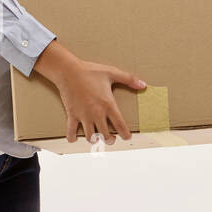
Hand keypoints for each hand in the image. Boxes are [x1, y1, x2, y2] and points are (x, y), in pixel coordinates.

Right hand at [32, 40, 146, 145]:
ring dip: (95, 140)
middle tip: (112, 138)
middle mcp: (96, 113)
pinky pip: (71, 131)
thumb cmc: (90, 71)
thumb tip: (143, 85)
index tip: (127, 136)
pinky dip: (72, 137)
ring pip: (90, 137)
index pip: (120, 125)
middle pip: (106, 135)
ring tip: (97, 139)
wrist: (68, 71)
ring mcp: (84, 116)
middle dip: (110, 140)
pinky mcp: (72, 115)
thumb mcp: (112, 73)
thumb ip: (129, 79)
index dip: (125, 134)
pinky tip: (74, 138)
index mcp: (108, 104)